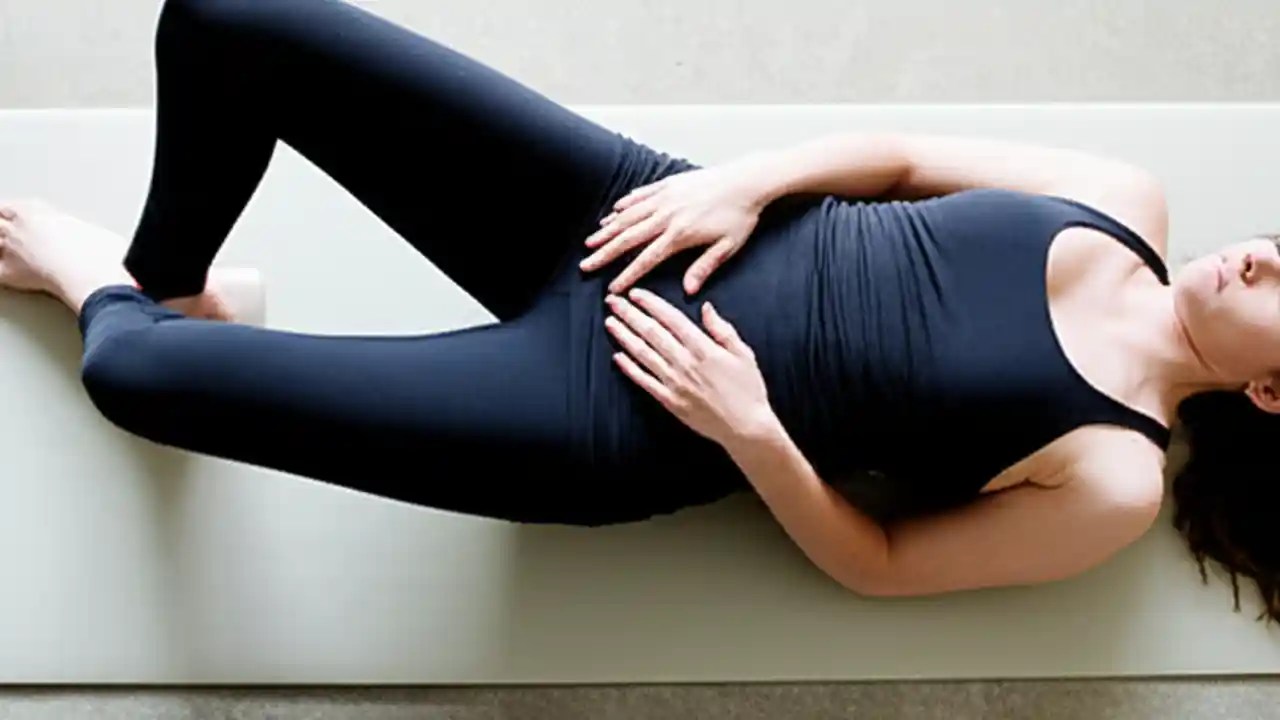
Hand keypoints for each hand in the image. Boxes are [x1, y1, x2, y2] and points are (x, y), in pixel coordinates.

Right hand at [579, 163, 767, 294]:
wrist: (747, 181)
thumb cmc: (741, 215)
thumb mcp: (727, 247)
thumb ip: (704, 267)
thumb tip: (688, 291)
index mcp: (680, 235)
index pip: (646, 260)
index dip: (627, 275)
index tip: (612, 288)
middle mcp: (666, 215)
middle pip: (628, 238)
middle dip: (605, 253)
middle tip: (585, 265)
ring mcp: (665, 198)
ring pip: (628, 216)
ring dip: (608, 230)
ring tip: (590, 241)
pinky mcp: (668, 184)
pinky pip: (640, 195)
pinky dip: (624, 205)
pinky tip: (613, 213)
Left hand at [603, 288, 778, 447]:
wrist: (746, 428)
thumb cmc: (748, 390)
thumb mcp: (743, 353)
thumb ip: (722, 329)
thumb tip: (706, 307)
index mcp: (702, 348)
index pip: (670, 318)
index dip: (650, 303)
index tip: (635, 293)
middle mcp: (684, 362)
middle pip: (651, 332)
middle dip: (629, 314)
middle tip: (612, 300)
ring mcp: (674, 382)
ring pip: (643, 354)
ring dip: (624, 336)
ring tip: (610, 322)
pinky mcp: (669, 401)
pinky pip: (644, 381)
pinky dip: (629, 368)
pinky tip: (617, 356)